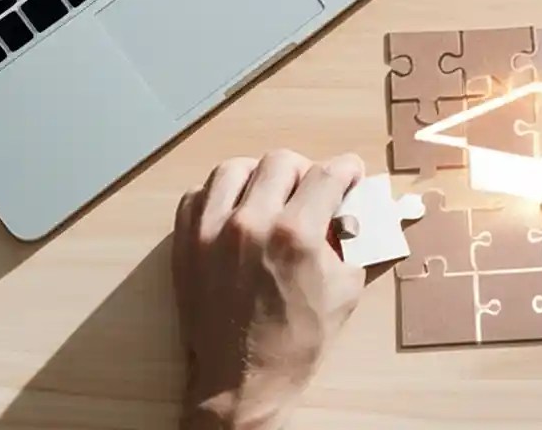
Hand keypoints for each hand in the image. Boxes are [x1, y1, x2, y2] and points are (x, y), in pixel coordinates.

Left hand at [173, 151, 366, 429]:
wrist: (243, 381)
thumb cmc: (298, 340)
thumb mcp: (345, 289)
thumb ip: (353, 242)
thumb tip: (356, 211)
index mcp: (296, 235)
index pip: (328, 174)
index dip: (347, 169)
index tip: (350, 174)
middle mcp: (251, 223)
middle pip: (281, 161)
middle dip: (305, 172)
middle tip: (312, 191)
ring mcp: (211, 231)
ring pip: (234, 168)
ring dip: (258, 177)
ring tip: (269, 197)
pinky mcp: (185, 243)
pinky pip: (198, 194)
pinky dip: (219, 196)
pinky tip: (235, 212)